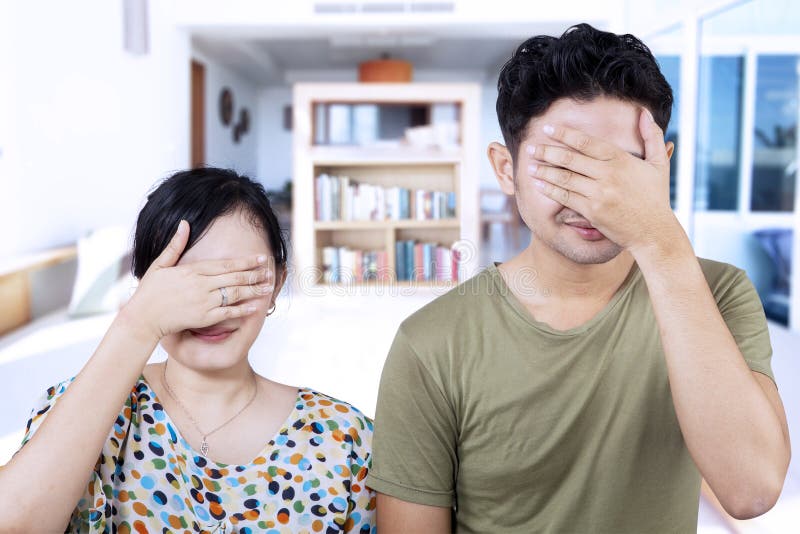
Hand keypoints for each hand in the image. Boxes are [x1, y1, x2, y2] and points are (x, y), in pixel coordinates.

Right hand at [121, 220, 272, 341]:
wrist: (143, 317)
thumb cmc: (150, 291)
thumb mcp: (160, 264)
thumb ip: (175, 245)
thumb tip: (184, 223)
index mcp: (193, 270)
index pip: (225, 264)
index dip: (245, 261)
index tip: (260, 258)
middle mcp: (201, 285)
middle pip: (234, 277)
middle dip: (255, 273)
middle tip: (270, 270)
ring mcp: (204, 302)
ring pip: (234, 293)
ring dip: (253, 290)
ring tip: (268, 287)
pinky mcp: (204, 318)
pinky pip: (228, 312)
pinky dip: (243, 309)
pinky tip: (256, 307)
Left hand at [526, 108, 679, 252]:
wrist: (653, 232)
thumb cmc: (655, 197)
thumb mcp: (659, 164)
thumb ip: (652, 136)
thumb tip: (644, 112)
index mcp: (621, 160)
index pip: (586, 142)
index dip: (564, 134)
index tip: (548, 128)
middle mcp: (608, 175)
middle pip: (570, 159)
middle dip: (547, 151)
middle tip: (530, 146)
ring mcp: (598, 194)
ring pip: (564, 178)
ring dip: (544, 170)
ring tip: (529, 164)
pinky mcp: (591, 211)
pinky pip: (565, 197)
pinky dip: (549, 190)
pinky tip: (538, 184)